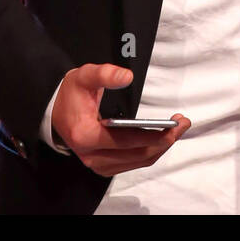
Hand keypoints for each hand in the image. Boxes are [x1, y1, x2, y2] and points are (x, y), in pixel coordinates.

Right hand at [50, 63, 189, 175]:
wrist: (56, 112)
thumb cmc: (72, 94)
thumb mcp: (84, 76)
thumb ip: (105, 73)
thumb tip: (127, 77)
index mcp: (86, 135)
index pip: (126, 141)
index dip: (152, 135)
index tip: (173, 125)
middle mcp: (91, 156)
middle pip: (137, 154)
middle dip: (164, 141)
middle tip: (183, 124)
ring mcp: (98, 164)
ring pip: (138, 161)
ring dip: (161, 147)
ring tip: (178, 129)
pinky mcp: (104, 166)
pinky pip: (133, 163)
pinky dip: (150, 152)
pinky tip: (162, 138)